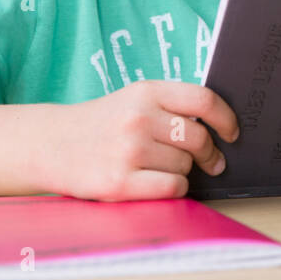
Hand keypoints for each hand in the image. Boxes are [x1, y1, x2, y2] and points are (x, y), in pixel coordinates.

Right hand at [46, 81, 239, 200]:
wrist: (48, 145)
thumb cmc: (101, 124)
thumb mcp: (133, 99)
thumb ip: (171, 106)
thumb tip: (218, 127)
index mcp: (145, 92)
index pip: (203, 99)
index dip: (226, 118)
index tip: (232, 132)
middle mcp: (137, 118)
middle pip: (198, 138)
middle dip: (209, 153)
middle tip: (211, 161)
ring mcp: (128, 150)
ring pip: (185, 165)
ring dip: (184, 171)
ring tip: (162, 167)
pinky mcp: (119, 182)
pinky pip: (172, 187)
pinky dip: (174, 188)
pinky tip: (159, 183)